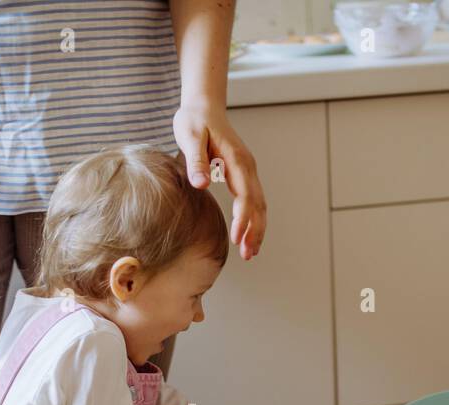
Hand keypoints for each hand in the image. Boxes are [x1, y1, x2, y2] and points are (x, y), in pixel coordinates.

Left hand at [174, 103, 266, 260]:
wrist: (204, 105)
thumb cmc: (194, 120)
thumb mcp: (190, 136)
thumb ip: (196, 161)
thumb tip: (201, 184)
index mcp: (236, 159)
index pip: (244, 195)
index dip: (243, 219)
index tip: (236, 238)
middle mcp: (247, 166)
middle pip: (258, 204)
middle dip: (255, 231)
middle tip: (248, 255)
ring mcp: (247, 170)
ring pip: (259, 204)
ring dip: (257, 228)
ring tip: (250, 252)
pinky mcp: (242, 173)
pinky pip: (253, 199)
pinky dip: (253, 219)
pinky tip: (247, 234)